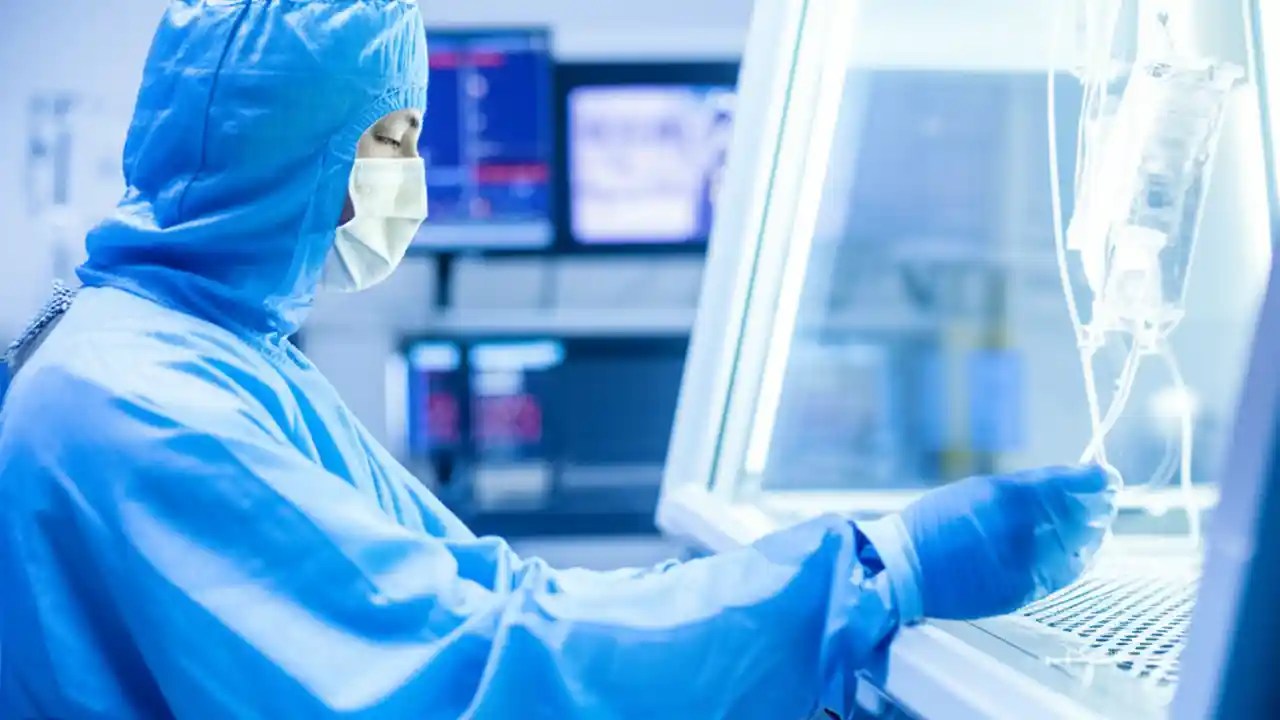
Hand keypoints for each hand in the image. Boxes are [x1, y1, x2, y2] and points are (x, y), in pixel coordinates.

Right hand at [863, 465, 1116, 621]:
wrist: (907, 569)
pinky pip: (1067, 573)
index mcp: (1011, 499)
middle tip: (1103, 496)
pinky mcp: (1028, 591)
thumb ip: (1028, 487)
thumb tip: (1072, 481)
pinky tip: (1076, 550)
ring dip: (1092, 532)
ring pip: (1083, 547)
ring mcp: (1029, 566)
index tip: (1105, 474)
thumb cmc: (936, 522)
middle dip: (1098, 505)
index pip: (1072, 487)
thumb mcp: (979, 490)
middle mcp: (1026, 532)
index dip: (1096, 480)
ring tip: (1091, 522)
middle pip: (1084, 517)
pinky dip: (1079, 558)